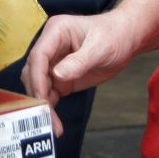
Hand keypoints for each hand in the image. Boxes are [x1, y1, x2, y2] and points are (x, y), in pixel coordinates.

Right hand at [21, 4, 150, 131]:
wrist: (125, 39)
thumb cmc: (114, 35)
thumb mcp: (100, 48)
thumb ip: (79, 62)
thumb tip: (57, 76)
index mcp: (56, 32)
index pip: (38, 55)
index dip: (37, 77)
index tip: (41, 97)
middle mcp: (50, 47)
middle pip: (33, 73)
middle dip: (38, 95)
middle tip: (45, 117)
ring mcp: (54, 64)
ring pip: (38, 86)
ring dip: (42, 105)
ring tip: (51, 125)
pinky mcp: (60, 78)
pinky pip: (49, 94)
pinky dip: (50, 108)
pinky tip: (54, 123)